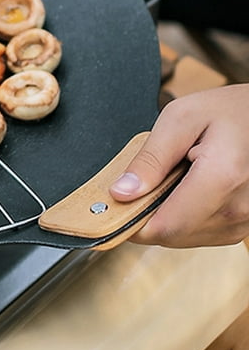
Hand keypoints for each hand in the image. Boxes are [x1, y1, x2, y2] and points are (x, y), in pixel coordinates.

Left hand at [110, 83, 248, 246]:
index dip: (131, 221)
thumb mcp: (180, 119)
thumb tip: (121, 193)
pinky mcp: (242, 226)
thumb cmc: (229, 111)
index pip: (164, 227)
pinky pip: (199, 233)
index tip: (113, 206)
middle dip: (147, 212)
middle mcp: (238, 207)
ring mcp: (245, 221)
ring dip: (166, 214)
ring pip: (183, 238)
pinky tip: (186, 190)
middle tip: (145, 181)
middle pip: (171, 235)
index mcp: (221, 178)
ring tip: (173, 179)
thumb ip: (149, 159)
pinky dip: (184, 216)